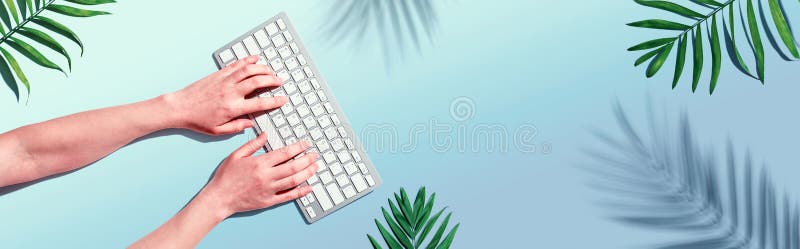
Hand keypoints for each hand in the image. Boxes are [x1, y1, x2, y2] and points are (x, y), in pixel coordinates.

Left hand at [165, 55, 287, 134]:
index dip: (275, 101)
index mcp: (233, 108)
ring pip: (249, 70)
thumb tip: (251, 123)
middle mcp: (231, 92)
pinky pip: (236, 64)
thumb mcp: (218, 131)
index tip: (283, 100)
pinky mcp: (218, 74)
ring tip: (271, 70)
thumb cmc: (197, 120)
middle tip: (280, 81)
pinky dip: (247, 60)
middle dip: (272, 80)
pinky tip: (255, 58)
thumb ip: (237, 127)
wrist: (179, 107)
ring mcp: (225, 81)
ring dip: (263, 68)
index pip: (260, 103)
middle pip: (258, 81)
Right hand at [200, 133, 317, 215]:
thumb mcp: (236, 155)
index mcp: (259, 163)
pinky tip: (309, 187)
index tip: (306, 144)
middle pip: (293, 167)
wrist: (219, 198)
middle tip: (315, 155)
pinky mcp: (269, 201)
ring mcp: (269, 190)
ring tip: (315, 167)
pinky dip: (301, 192)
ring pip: (293, 181)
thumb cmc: (226, 176)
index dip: (298, 148)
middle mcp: (266, 176)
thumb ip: (252, 145)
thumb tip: (265, 134)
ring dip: (307, 173)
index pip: (284, 154)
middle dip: (307, 160)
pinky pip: (288, 196)